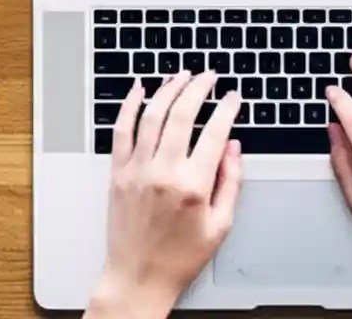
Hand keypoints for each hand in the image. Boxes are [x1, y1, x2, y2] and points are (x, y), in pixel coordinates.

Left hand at [86, 71, 242, 318]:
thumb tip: (233, 147)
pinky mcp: (118, 173)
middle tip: (208, 76)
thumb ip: (231, 181)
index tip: (233, 98)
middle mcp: (163, 172)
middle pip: (182, 114)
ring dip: (168, 89)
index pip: (214, 133)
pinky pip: (121, 131)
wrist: (138, 277)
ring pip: (152, 115)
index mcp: (193, 186)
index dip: (227, 109)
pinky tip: (139, 90)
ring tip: (181, 76)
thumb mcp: (221, 225)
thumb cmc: (179, 257)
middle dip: (198, 88)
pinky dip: (129, 106)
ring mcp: (137, 170)